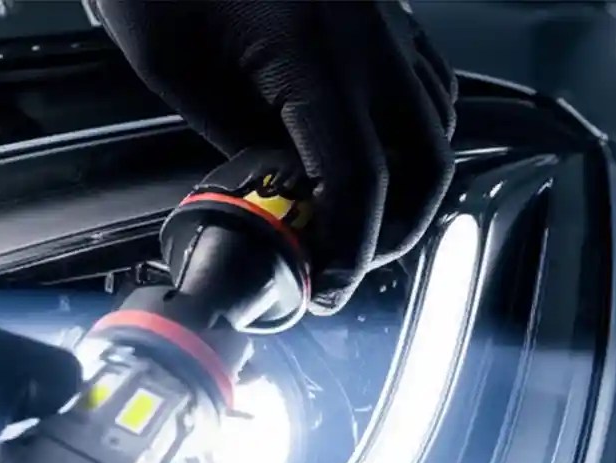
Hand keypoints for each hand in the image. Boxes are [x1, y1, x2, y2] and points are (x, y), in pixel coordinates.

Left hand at [97, 0, 457, 311]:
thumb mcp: (178, 70)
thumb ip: (242, 138)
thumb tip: (280, 193)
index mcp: (313, 54)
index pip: (359, 179)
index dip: (350, 247)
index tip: (329, 283)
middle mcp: (367, 38)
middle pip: (426, 162)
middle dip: (396, 229)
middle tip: (348, 262)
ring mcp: (383, 20)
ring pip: (437, 125)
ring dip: (409, 185)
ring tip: (360, 218)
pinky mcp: (381, 11)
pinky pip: (427, 83)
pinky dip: (415, 133)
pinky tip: (377, 152)